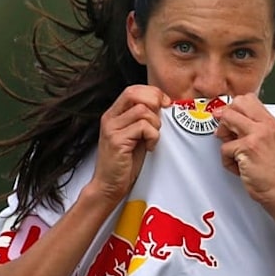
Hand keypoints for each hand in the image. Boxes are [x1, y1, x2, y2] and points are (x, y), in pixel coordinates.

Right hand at [89, 85, 169, 202]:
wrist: (109, 185)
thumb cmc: (124, 162)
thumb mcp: (136, 135)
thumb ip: (144, 119)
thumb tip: (162, 106)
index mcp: (114, 114)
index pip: (133, 90)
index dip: (153, 93)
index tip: (164, 104)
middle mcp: (110, 118)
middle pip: (135, 94)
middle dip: (154, 103)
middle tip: (159, 120)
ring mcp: (111, 129)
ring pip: (143, 111)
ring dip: (155, 125)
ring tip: (151, 138)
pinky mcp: (116, 140)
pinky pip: (143, 128)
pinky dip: (152, 137)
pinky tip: (148, 147)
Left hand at [213, 95, 274, 211]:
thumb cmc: (271, 171)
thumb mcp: (267, 142)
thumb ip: (252, 128)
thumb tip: (227, 120)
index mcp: (271, 122)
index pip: (247, 98)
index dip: (234, 109)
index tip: (231, 121)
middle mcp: (265, 125)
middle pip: (235, 104)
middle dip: (225, 119)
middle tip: (228, 136)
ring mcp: (257, 135)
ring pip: (225, 120)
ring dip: (225, 140)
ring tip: (236, 154)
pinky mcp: (247, 148)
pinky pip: (224, 148)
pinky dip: (227, 161)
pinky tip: (239, 167)